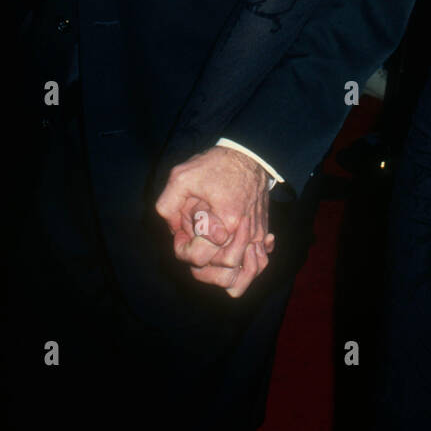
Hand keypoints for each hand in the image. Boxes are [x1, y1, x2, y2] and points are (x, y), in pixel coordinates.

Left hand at [155, 146, 273, 298]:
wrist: (249, 154)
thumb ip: (167, 204)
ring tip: (210, 263)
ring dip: (226, 275)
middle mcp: (244, 232)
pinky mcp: (262, 230)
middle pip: (224, 270)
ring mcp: (256, 233)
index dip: (182, 250)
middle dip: (202, 265)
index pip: (200, 257)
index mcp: (226, 221)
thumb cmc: (216, 164)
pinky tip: (237, 262)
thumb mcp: (182, 177)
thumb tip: (172, 229)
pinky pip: (262, 261)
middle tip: (193, 246)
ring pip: (247, 273)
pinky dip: (250, 268)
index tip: (180, 235)